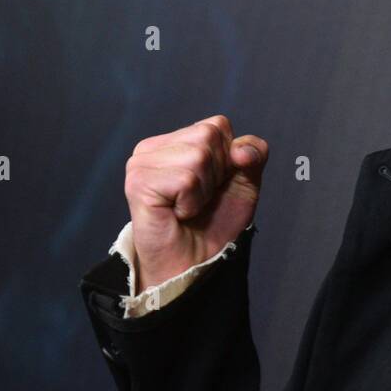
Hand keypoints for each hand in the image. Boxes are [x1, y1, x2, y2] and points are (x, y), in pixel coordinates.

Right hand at [123, 115, 267, 290]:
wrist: (195, 264)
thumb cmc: (214, 225)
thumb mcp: (244, 183)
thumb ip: (252, 154)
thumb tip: (241, 149)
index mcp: (174, 141)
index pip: (218, 125)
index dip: (229, 159)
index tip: (214, 186)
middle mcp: (152, 148)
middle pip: (209, 135)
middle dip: (217, 174)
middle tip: (199, 200)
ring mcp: (140, 164)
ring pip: (198, 155)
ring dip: (203, 191)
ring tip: (187, 208)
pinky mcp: (138, 184)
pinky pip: (186, 179)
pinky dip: (192, 202)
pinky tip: (177, 214)